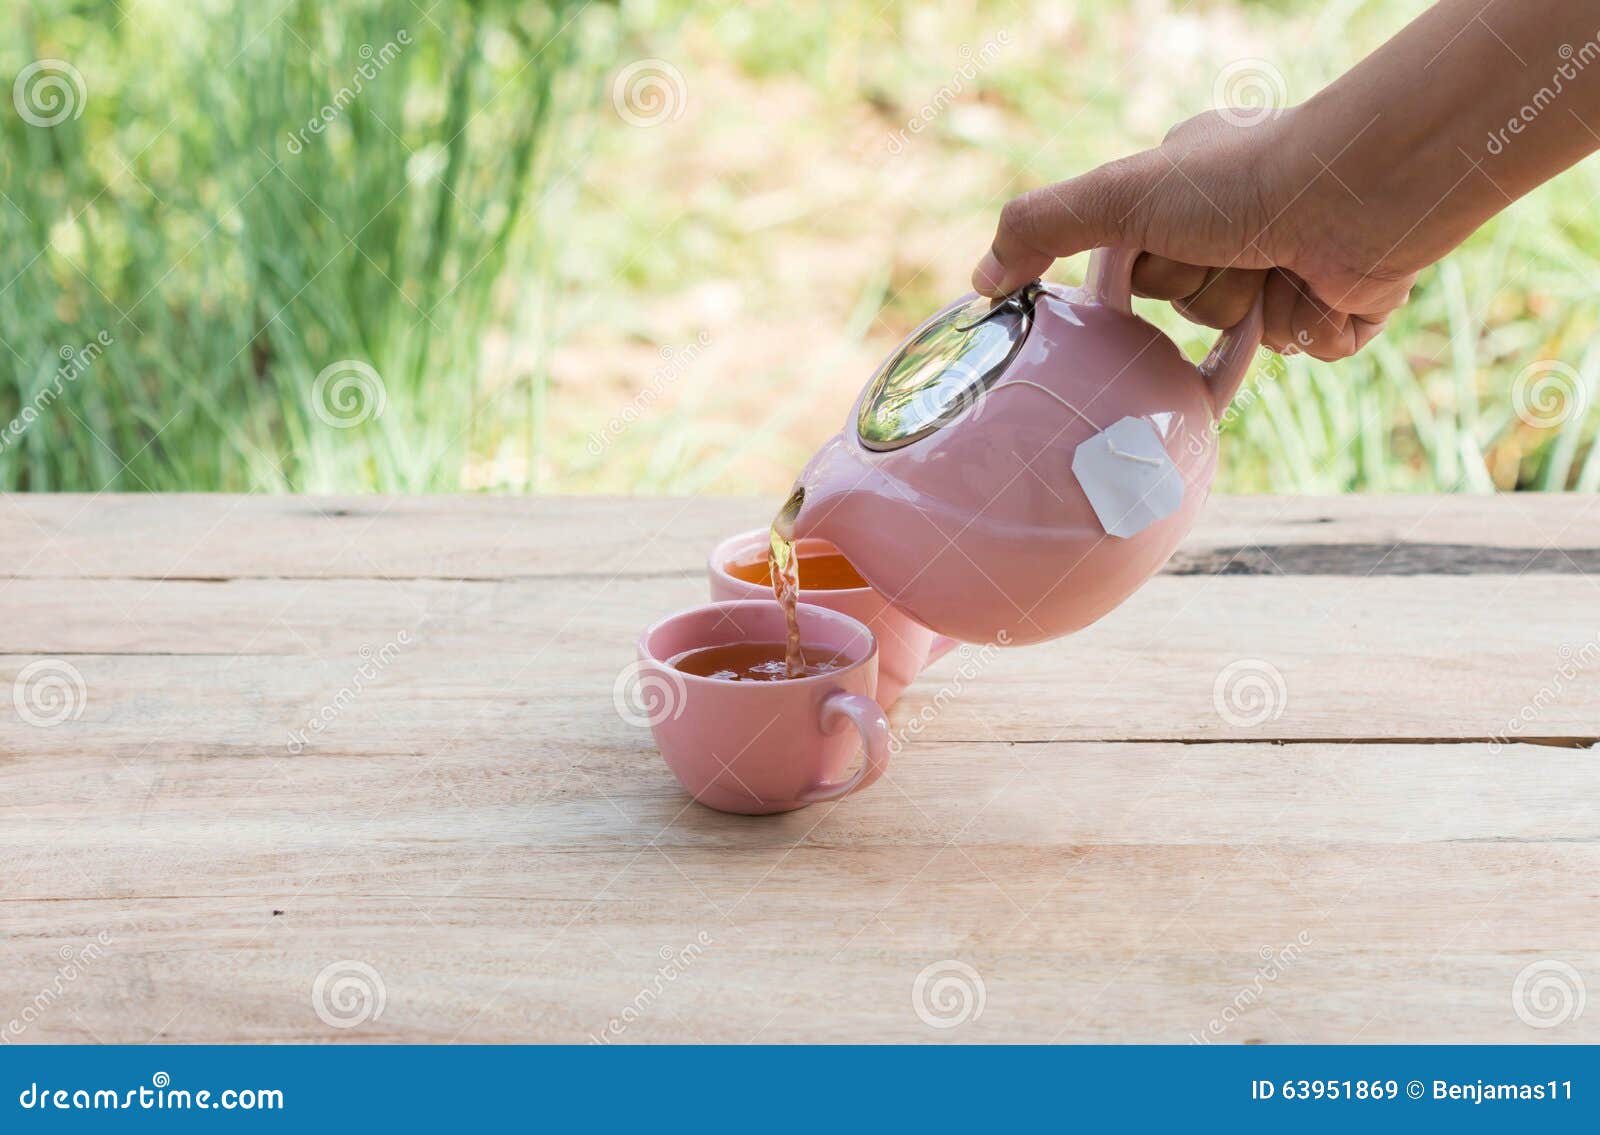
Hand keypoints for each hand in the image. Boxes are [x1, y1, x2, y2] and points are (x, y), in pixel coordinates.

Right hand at [972, 108, 1414, 360]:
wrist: (1360, 193)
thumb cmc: (1243, 182)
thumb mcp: (1121, 195)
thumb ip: (1041, 228)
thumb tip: (980, 282)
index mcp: (1188, 195)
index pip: (1133, 269)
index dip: (1140, 276)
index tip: (1156, 259)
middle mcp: (1236, 228)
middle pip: (1182, 309)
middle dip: (1202, 291)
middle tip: (1233, 249)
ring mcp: (1284, 269)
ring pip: (1236, 334)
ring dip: (1252, 308)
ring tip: (1282, 264)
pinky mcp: (1331, 307)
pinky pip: (1299, 352)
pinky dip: (1306, 327)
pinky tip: (1319, 290)